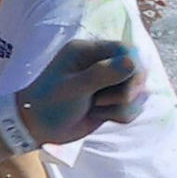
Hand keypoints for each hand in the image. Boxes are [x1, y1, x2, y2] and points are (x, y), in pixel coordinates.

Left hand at [16, 37, 149, 145]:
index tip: (127, 86)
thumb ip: (101, 74)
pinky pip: (135, 106)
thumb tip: (132, 61)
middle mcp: (101, 62)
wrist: (38, 128)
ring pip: (138, 91)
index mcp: (86, 51)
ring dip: (121, 106)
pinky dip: (121, 115)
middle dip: (127, 91)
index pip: (126, 50)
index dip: (133, 67)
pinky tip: (99, 115)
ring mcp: (109, 82)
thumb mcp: (73, 88)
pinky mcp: (114, 99)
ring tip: (94, 108)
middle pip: (138, 70)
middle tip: (100, 102)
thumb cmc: (49, 103)